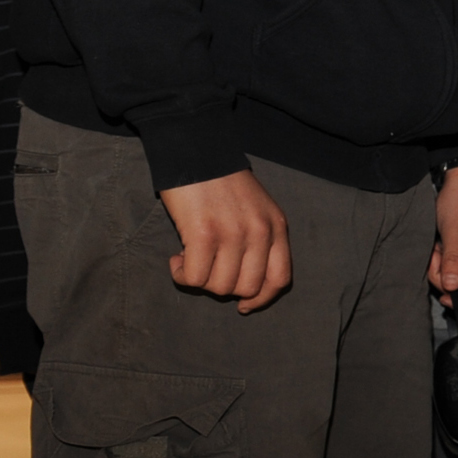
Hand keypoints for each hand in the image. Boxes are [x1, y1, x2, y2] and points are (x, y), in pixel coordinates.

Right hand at [161, 170, 291, 312]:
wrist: (196, 151)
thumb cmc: (222, 183)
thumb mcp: (258, 208)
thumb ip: (260, 239)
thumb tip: (246, 283)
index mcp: (277, 227)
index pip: (280, 279)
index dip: (261, 298)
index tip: (243, 306)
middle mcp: (260, 233)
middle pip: (247, 288)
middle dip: (223, 288)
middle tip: (207, 271)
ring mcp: (233, 234)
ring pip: (220, 287)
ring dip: (200, 281)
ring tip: (189, 261)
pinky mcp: (204, 234)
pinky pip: (194, 277)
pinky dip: (182, 275)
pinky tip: (176, 259)